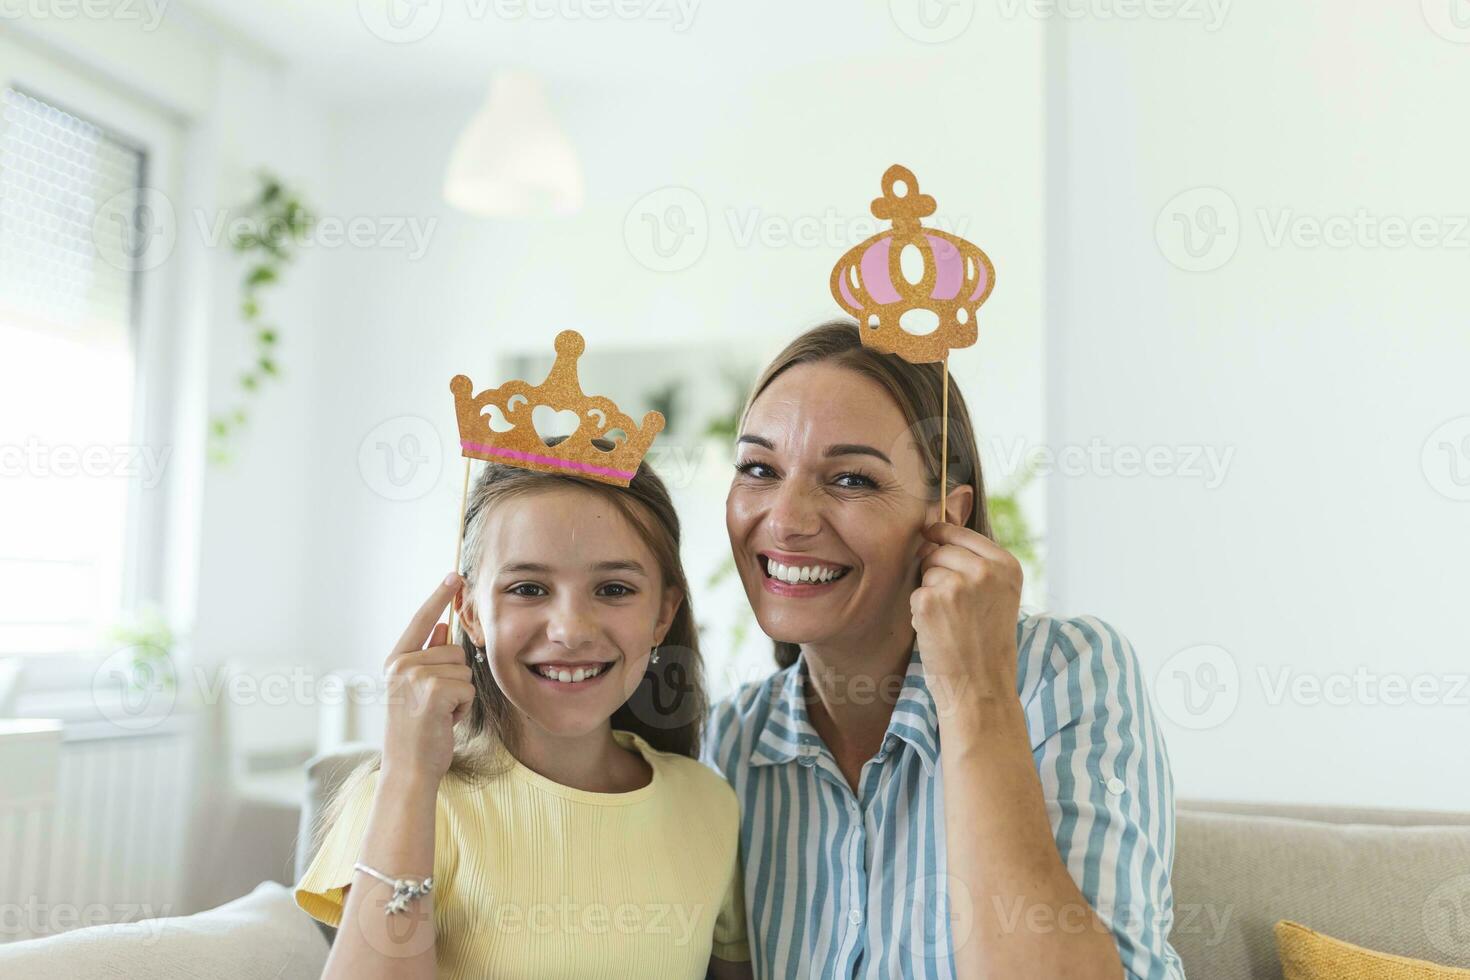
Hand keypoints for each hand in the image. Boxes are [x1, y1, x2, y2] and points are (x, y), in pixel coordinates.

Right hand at [380, 575, 476, 788]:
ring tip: (439, 715)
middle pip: (454, 650)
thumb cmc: (417, 732)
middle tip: (436, 707)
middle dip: (456, 680)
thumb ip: (429, 656)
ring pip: (464, 670)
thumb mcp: (419, 690)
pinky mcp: (434, 691)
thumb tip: (444, 626)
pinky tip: (444, 722)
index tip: (454, 575)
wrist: (408, 769)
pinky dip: (464, 708)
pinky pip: (468, 687)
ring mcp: (415, 677)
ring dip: (460, 695)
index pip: (422, 620)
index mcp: (395, 661)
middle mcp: (401, 665)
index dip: (438, 596)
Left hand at [911, 522, 1022, 712]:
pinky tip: (938, 631)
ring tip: (949, 621)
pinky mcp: (930, 601)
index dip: (941, 534)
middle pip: (938, 549)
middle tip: (951, 605)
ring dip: (929, 592)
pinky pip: (915, 593)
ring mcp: (956, 584)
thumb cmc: (988, 644)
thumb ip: (978, 562)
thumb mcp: (999, 595)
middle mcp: (984, 570)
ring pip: (925, 571)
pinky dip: (920, 612)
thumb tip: (938, 528)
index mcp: (1006, 565)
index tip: (930, 535)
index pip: (960, 532)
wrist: (982, 687)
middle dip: (934, 569)